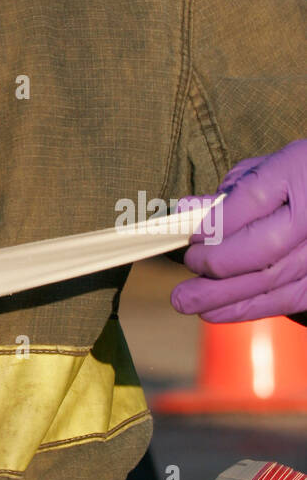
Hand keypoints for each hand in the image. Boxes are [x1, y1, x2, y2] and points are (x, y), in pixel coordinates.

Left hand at [171, 140, 306, 321]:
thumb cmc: (298, 176)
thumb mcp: (268, 167)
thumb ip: (231, 191)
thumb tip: (185, 211)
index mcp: (298, 173)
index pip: (252, 200)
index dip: (217, 223)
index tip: (191, 236)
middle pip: (261, 248)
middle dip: (215, 262)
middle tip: (188, 264)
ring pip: (270, 280)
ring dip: (222, 295)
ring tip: (185, 301)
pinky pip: (286, 300)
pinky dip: (248, 309)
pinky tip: (217, 311)